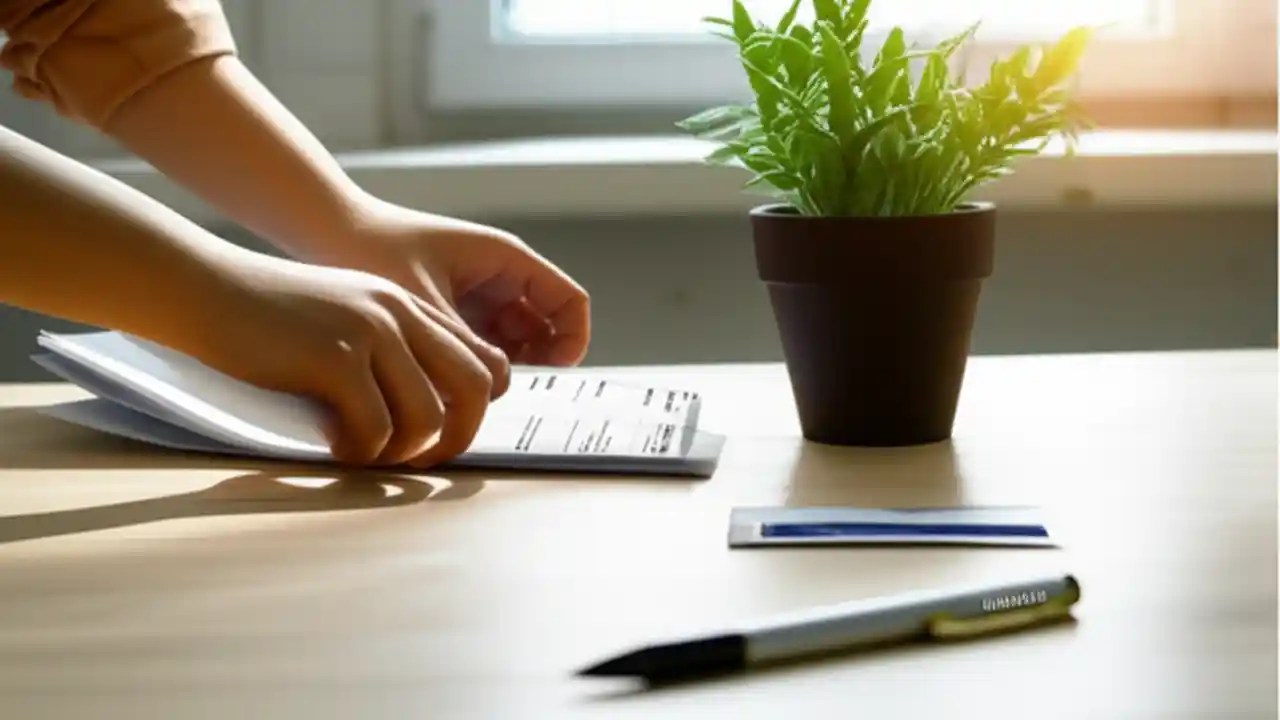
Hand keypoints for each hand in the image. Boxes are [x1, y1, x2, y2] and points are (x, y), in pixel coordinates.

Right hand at [189, 254, 510, 466]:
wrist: (205, 287)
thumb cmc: (266, 316)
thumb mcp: (344, 318)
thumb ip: (388, 350)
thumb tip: (424, 415)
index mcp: (407, 304)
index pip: (478, 360)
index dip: (470, 410)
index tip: (437, 437)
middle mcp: (399, 313)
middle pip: (473, 389)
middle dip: (456, 438)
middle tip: (418, 462)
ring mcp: (370, 332)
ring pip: (426, 417)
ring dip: (400, 452)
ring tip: (365, 454)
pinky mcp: (335, 358)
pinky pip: (375, 428)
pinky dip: (358, 451)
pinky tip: (332, 444)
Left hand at [310, 199, 590, 366]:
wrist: (323, 231)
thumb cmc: (372, 250)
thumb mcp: (425, 303)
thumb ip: (467, 345)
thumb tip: (499, 385)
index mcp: (506, 259)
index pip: (569, 302)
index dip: (573, 340)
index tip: (555, 372)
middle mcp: (500, 277)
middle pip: (547, 330)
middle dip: (534, 363)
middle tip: (499, 388)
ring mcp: (478, 298)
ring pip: (515, 346)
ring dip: (501, 370)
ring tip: (464, 388)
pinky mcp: (454, 314)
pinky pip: (483, 349)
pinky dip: (475, 369)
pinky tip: (445, 383)